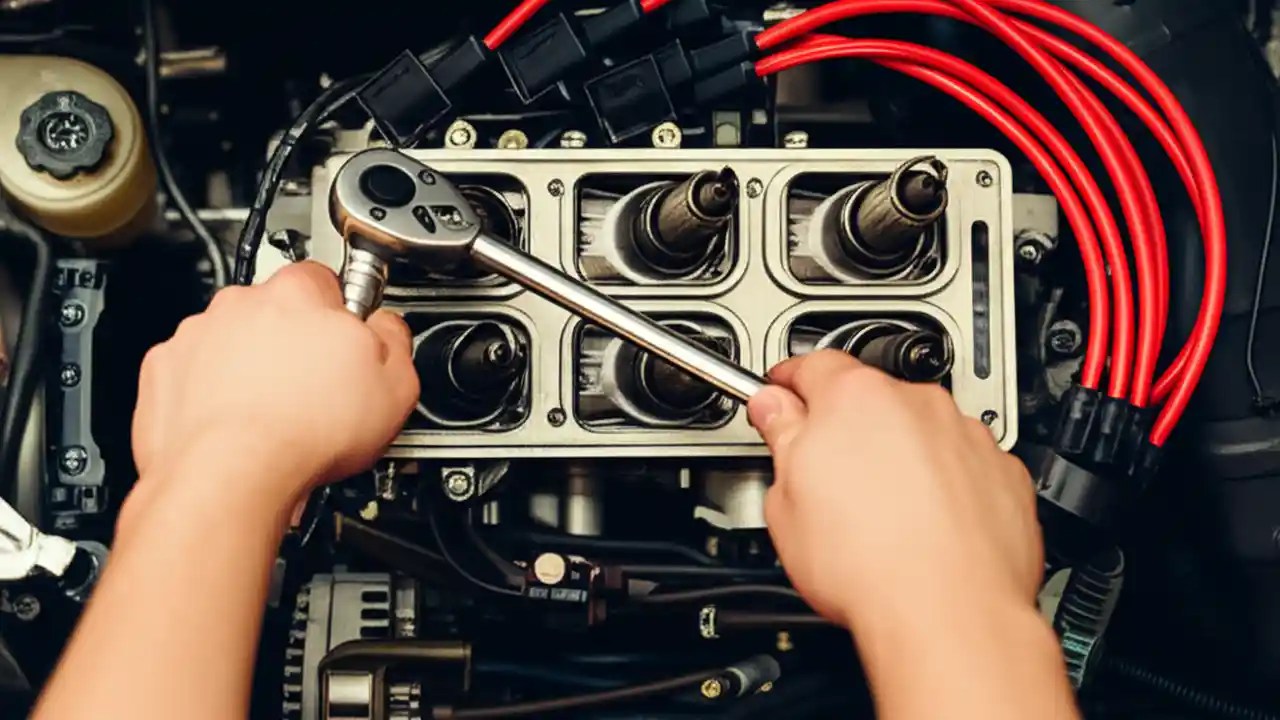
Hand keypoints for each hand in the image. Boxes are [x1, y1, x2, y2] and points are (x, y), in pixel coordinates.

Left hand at [131, 262, 418, 509]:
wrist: (230, 476)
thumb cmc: (304, 433)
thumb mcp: (395, 388)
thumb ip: (394, 342)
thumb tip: (388, 331)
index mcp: (300, 293)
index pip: (328, 279)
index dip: (344, 314)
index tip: (349, 341)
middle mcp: (243, 303)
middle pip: (278, 310)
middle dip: (296, 342)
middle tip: (317, 387)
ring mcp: (198, 335)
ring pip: (235, 340)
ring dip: (254, 366)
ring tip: (278, 414)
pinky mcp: (166, 370)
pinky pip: (195, 372)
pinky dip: (213, 392)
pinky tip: (240, 424)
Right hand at [748, 350, 1042, 629]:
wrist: (948, 613)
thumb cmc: (868, 565)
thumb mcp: (786, 502)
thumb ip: (782, 439)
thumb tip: (775, 411)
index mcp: (855, 397)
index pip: (813, 365)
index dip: (790, 382)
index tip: (781, 397)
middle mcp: (917, 404)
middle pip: (870, 398)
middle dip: (847, 429)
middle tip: (826, 476)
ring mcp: (966, 436)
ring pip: (920, 431)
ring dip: (900, 456)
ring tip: (880, 514)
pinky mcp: (1003, 473)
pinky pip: (964, 463)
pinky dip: (945, 483)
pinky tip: (924, 525)